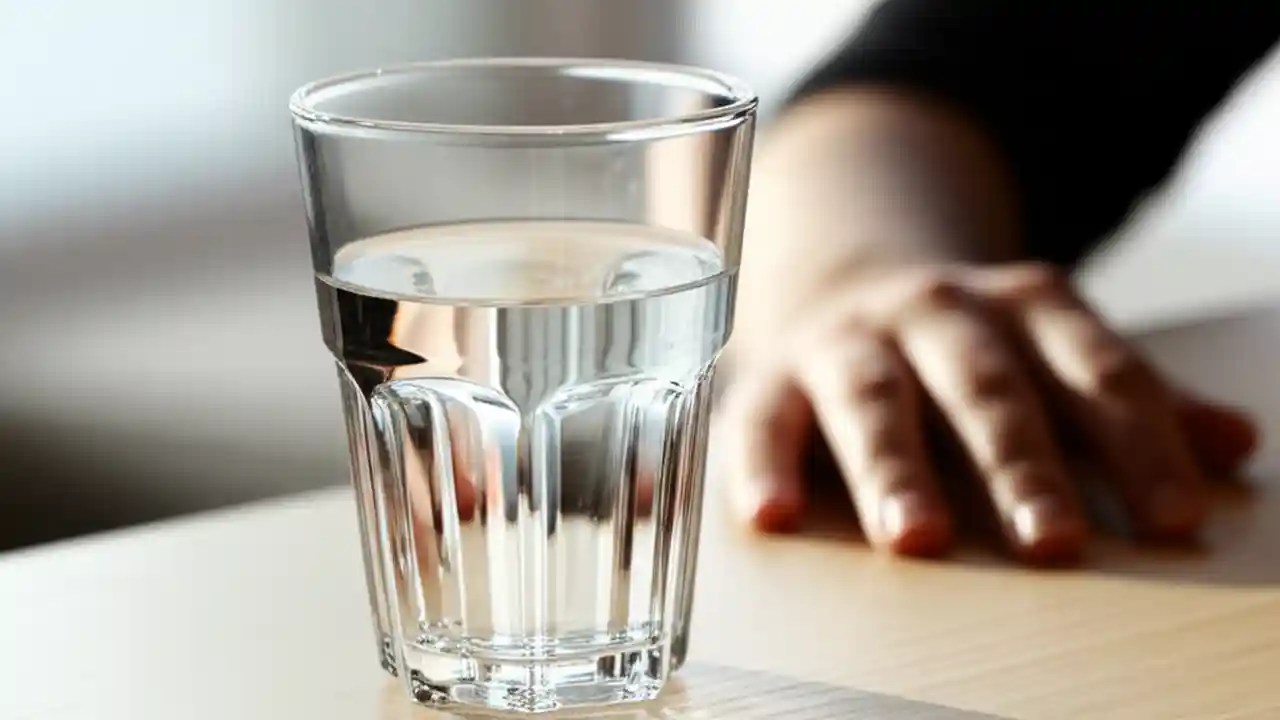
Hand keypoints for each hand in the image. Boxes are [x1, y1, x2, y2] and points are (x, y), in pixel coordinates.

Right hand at [719, 263, 1257, 562]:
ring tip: (916, 539)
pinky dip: (761, 466)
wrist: (839, 280)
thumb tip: (1237, 443)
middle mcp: (931, 312)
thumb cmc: (959, 345)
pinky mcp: (767, 379)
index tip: (1174, 517)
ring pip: (872, 400)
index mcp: (1018, 305)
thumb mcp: (1049, 348)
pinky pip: (758, 421)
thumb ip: (1126, 399)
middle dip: (1018, 462)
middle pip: (983, 386)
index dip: (1136, 440)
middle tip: (1052, 542)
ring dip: (893, 467)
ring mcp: (845, 343)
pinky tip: (771, 517)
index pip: (1091, 370)